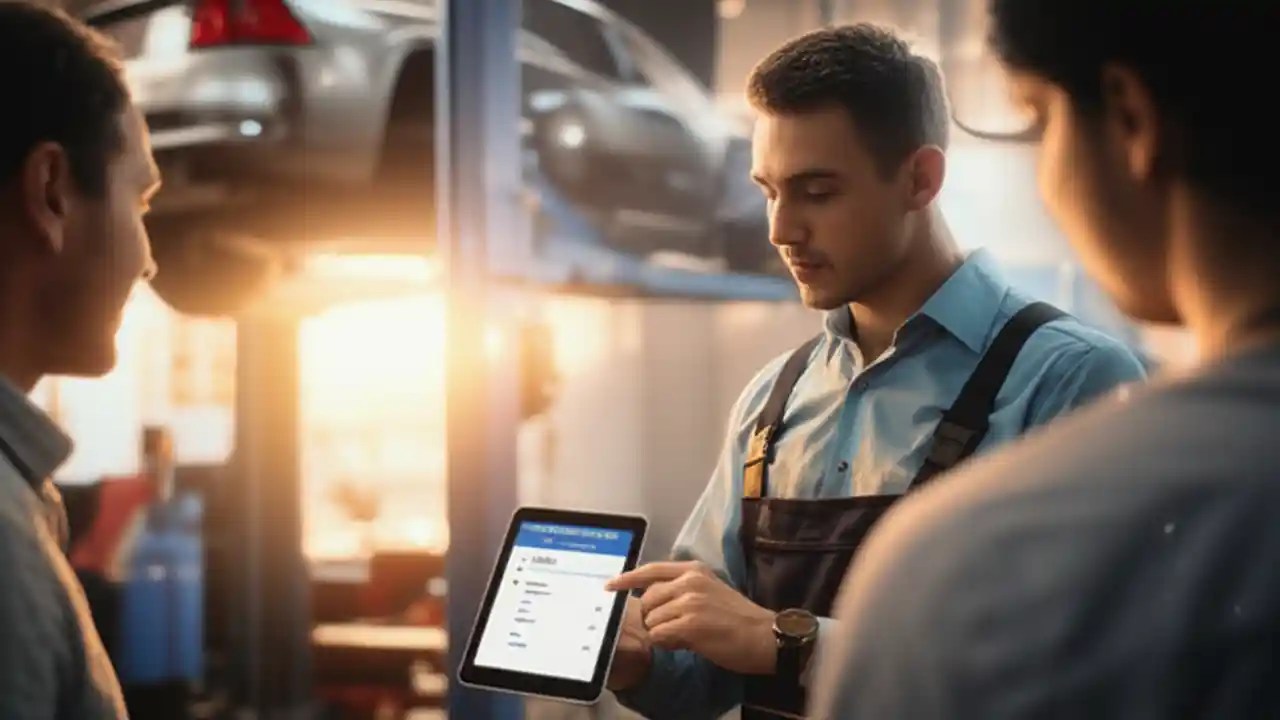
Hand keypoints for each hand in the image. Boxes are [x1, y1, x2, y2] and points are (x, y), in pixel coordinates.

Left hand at [606, 561, 775, 675]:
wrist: (764, 636)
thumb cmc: (738, 619)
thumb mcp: (710, 591)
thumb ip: (682, 591)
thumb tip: (650, 602)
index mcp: (694, 570)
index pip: (651, 570)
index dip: (628, 578)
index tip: (611, 585)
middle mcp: (690, 581)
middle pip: (648, 599)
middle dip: (653, 618)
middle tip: (674, 629)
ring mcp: (690, 601)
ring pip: (651, 620)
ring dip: (662, 633)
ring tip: (686, 636)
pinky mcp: (690, 623)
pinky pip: (659, 635)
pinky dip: (666, 643)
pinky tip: (684, 644)